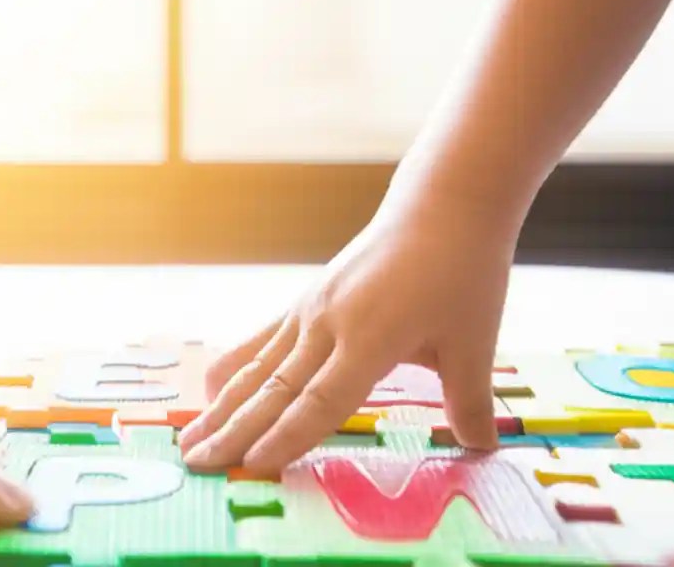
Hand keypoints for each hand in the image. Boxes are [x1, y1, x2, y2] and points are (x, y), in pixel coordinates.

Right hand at [178, 188, 516, 474]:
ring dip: (222, 407)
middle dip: (234, 432)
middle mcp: (328, 325)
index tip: (251, 468)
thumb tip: (483, 451)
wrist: (442, 205)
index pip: (319, 402)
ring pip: (257, 367)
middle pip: (273, 389)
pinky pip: (262, 341)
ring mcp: (311, 310)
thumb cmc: (464, 271)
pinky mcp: (307, 301)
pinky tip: (210, 388)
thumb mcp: (475, 342)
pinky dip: (234, 368)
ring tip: (189, 440)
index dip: (285, 438)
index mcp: (370, 339)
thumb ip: (471, 402)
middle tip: (197, 466)